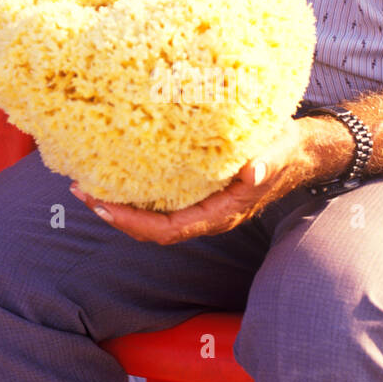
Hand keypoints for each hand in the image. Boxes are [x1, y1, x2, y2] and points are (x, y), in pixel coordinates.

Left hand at [70, 121, 310, 244]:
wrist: (301, 152)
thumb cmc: (287, 151)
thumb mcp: (278, 151)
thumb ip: (265, 163)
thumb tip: (251, 171)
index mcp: (221, 213)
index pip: (168, 230)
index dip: (133, 224)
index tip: (103, 207)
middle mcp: (206, 215)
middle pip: (151, 228)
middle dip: (115, 214)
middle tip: (81, 191)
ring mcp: (200, 205)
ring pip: (152, 215)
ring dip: (119, 203)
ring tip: (87, 183)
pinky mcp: (197, 190)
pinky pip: (159, 198)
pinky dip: (133, 189)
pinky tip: (115, 171)